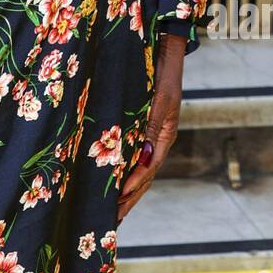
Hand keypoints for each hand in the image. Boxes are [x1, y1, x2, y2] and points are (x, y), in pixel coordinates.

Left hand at [117, 31, 185, 223]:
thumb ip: (152, 128)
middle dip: (127, 199)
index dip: (132, 186)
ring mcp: (149, 135)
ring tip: (109, 212)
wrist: (163, 50)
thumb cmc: (163, 73)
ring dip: (124, 190)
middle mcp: (157, 139)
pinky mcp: (139, 127)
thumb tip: (146, 161)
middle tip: (111, 222)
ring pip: (136, 169)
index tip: (117, 202)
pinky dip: (120, 171)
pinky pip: (130, 155)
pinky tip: (108, 179)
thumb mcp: (160, 100)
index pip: (147, 169)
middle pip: (142, 177)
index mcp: (164, 136)